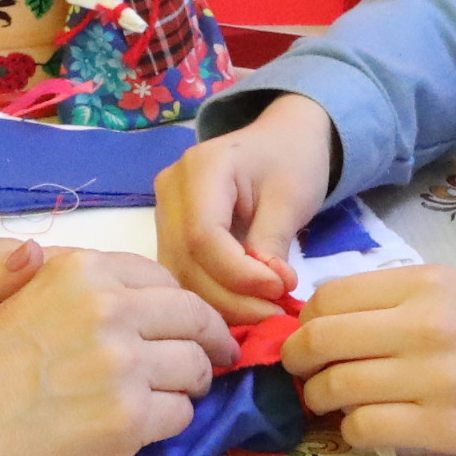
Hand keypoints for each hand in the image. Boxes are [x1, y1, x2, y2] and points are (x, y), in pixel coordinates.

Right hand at [0, 247, 232, 455]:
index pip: (162, 280)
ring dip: (189, 384)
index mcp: (84, 271)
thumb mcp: (29, 295)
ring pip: (194, 369)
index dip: (179, 305)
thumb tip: (142, 300)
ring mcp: (125, 366)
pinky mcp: (129, 418)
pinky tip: (142, 424)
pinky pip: (180, 415)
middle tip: (213, 358)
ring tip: (171, 396)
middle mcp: (111, 310)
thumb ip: (87, 289)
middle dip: (209, 340)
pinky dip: (168, 421)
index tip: (187, 323)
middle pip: (193, 319)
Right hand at [155, 95, 337, 323]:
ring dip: (222, 306)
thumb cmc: (291, 160)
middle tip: (275, 314)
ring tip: (265, 314)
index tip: (278, 290)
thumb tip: (268, 290)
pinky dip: (214, 299)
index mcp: (200, 168)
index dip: (238, 273)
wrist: (282, 141)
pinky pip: (185, 276)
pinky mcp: (170, 236)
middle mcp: (170, 190)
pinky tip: (246, 308)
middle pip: (186, 260)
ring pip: (181, 276)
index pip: (203, 235)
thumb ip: (273, 242)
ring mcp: (165, 215)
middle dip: (232, 298)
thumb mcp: (291, 197)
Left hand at [283, 264, 455, 455]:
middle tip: (303, 378)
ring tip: (335, 407)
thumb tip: (324, 325)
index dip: (304, 324)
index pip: (330, 297)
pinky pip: (365, 429)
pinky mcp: (446, 428)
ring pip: (335, 387)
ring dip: (321, 402)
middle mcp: (428, 323)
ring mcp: (436, 377)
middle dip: (296, 363)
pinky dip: (354, 433)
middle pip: (320, 340)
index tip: (306, 342)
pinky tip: (370, 430)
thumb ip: (399, 304)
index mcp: (429, 283)